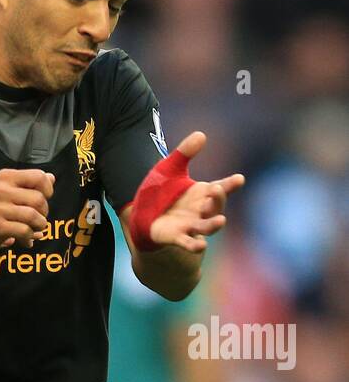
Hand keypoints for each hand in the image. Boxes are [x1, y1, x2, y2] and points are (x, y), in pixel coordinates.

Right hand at [0, 167, 54, 251]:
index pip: (38, 177)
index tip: (44, 199)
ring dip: (39, 226)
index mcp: (5, 177)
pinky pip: (24, 231)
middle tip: (39, 219)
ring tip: (35, 230)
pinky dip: (29, 238)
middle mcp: (0, 190)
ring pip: (33, 216)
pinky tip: (26, 241)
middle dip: (44, 212)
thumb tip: (51, 177)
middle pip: (39, 199)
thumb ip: (27, 184)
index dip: (47, 189)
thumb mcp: (5, 189)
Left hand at [148, 131, 244, 253]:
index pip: (220, 188)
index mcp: (202, 193)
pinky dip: (194, 245)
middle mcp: (200, 210)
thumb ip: (185, 152)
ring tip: (221, 221)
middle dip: (218, 199)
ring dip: (213, 224)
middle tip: (215, 190)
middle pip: (215, 206)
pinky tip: (201, 246)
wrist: (141, 213)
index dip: (230, 184)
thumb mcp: (171, 168)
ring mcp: (190, 225)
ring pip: (206, 227)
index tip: (239, 179)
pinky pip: (188, 243)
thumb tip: (201, 135)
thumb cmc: (160, 191)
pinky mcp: (176, 237)